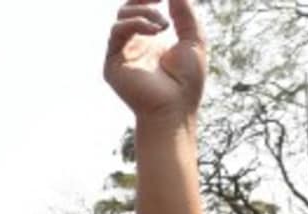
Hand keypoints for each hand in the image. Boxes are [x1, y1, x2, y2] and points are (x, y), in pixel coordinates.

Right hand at [105, 0, 206, 123]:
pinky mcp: (113, 63)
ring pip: (122, 16)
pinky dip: (136, 24)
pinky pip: (117, 31)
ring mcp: (122, 53)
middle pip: (128, 7)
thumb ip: (185, 13)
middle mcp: (134, 44)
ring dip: (144, 13)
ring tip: (163, 26)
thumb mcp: (193, 40)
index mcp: (150, 40)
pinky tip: (155, 31)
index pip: (143, 8)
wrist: (174, 109)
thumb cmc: (187, 82)